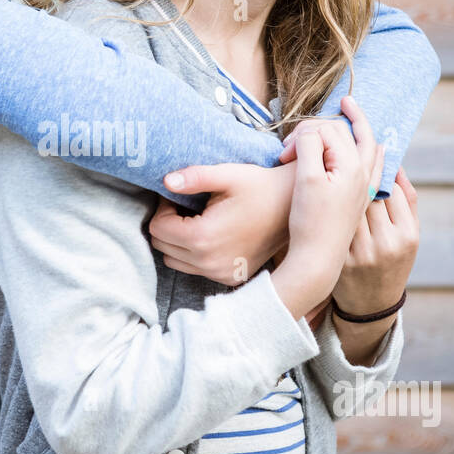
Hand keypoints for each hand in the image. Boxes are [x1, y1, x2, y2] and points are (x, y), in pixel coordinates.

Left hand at [149, 162, 293, 286]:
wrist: (295, 208)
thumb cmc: (261, 187)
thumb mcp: (228, 175)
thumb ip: (194, 177)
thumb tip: (166, 182)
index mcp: (203, 238)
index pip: (158, 229)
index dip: (164, 208)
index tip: (181, 195)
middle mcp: (209, 263)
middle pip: (163, 246)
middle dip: (169, 224)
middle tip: (188, 206)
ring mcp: (220, 274)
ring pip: (176, 260)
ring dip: (180, 240)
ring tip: (200, 219)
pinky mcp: (230, 278)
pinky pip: (196, 269)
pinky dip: (195, 253)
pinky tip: (214, 233)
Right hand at [271, 97, 382, 319]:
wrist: (317, 260)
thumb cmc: (310, 221)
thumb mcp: (305, 178)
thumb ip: (309, 145)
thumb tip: (309, 131)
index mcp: (352, 165)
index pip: (326, 130)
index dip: (302, 135)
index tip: (282, 155)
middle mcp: (363, 174)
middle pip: (344, 134)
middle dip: (319, 130)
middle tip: (294, 142)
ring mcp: (363, 187)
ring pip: (365, 146)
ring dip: (352, 129)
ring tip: (350, 110)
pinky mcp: (359, 199)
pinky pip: (373, 166)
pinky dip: (372, 151)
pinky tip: (377, 148)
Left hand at [331, 166, 418, 315]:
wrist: (371, 303)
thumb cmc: (394, 260)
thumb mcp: (410, 233)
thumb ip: (407, 199)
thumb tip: (394, 163)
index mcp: (407, 235)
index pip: (392, 191)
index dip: (378, 174)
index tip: (368, 164)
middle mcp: (386, 244)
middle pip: (367, 197)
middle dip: (357, 180)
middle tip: (345, 165)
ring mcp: (361, 253)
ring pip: (348, 209)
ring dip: (341, 191)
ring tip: (334, 178)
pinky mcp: (340, 259)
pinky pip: (335, 225)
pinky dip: (330, 210)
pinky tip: (326, 199)